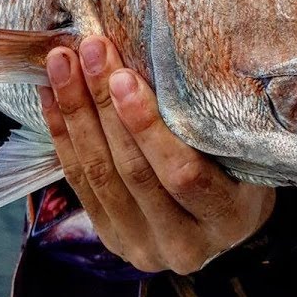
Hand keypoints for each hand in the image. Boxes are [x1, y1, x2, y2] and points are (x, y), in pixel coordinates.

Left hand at [38, 36, 275, 274]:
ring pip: (99, 175)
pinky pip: (80, 184)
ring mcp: (143, 246)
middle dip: (103, 104)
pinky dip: (62, 136)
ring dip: (75, 113)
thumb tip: (165, 50)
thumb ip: (211, 121)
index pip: (182, 173)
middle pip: (132, 170)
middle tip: (88, 50)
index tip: (123, 75)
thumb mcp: (246, 150)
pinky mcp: (113, 239)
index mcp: (227, 217)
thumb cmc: (244, 171)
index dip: (147, 126)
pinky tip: (50, 96)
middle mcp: (185, 243)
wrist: (228, 224)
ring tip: (61, 64)